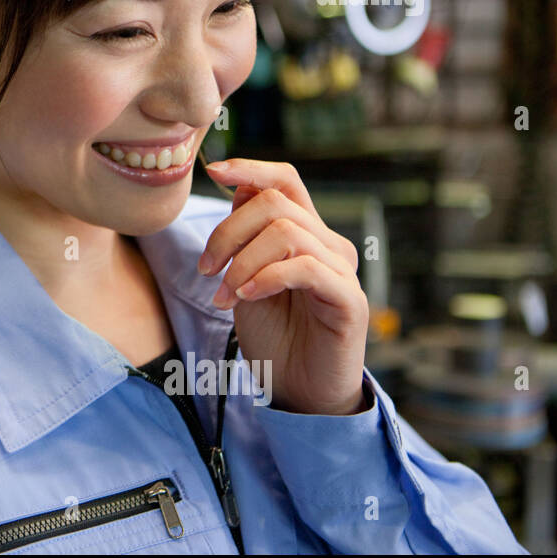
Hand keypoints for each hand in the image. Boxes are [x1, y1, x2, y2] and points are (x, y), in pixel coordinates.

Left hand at [198, 159, 367, 414]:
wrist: (298, 390)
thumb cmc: (274, 334)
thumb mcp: (246, 277)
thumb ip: (245, 237)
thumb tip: (236, 188)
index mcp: (304, 233)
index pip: (285, 181)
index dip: (250, 168)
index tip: (214, 171)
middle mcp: (328, 244)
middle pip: (274, 204)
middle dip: (228, 232)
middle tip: (207, 270)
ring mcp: (341, 270)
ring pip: (286, 232)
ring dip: (242, 262)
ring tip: (224, 295)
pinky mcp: (349, 300)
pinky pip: (306, 268)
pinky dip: (267, 277)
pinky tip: (246, 297)